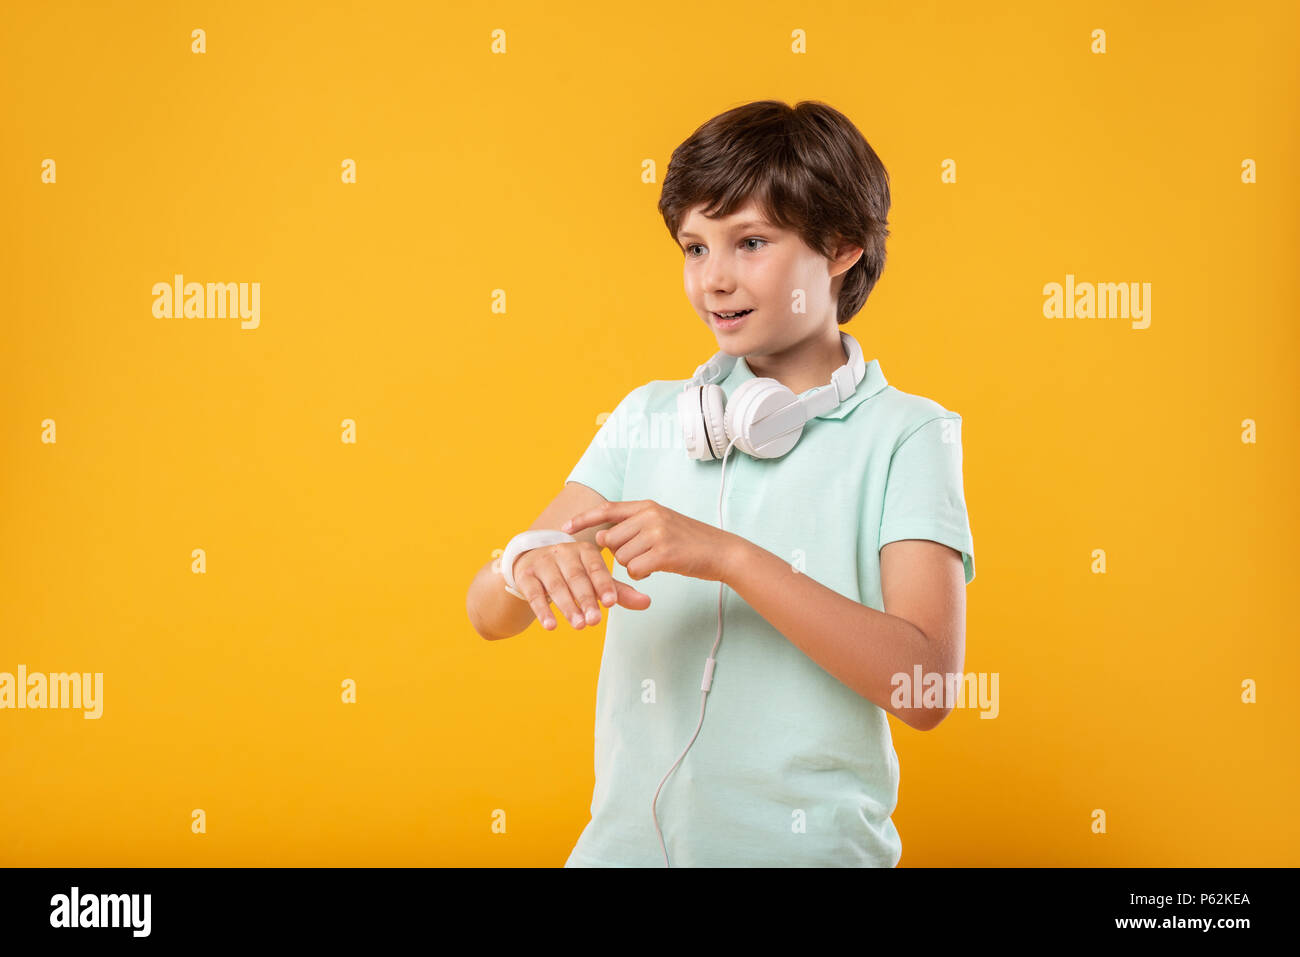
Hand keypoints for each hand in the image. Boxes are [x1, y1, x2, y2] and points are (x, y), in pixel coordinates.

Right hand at [511, 541, 651, 631]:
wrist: (532, 563)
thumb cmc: (571, 573)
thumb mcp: (594, 580)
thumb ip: (619, 592)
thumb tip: (647, 603)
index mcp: (584, 550)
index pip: (595, 567)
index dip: (603, 584)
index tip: (611, 603)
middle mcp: (563, 552)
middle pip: (576, 578)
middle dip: (586, 599)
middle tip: (596, 620)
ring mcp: (543, 562)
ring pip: (556, 586)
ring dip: (568, 607)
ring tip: (579, 625)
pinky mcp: (526, 575)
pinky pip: (534, 593)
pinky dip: (542, 610)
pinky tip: (551, 625)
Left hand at [561, 500, 738, 582]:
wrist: (722, 552)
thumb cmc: (690, 541)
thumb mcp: (662, 522)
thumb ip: (634, 525)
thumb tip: (603, 537)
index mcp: (647, 506)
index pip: (607, 510)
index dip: (584, 519)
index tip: (565, 528)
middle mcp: (649, 515)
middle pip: (611, 540)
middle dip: (620, 553)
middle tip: (643, 554)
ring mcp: (656, 533)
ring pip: (621, 557)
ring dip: (633, 565)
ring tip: (656, 559)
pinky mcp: (662, 553)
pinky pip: (634, 570)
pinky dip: (642, 574)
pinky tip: (658, 568)